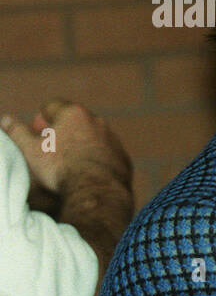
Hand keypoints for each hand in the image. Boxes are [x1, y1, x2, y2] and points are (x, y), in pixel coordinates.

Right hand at [1, 100, 130, 195]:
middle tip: (49, 145)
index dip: (41, 118)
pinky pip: (106, 153)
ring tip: (68, 159)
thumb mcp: (30, 149)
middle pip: (74, 120)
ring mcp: (113, 139)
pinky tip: (87, 171)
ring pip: (92, 136)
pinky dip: (96, 157)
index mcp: (73, 113)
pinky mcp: (123, 157)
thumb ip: (17, 132)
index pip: (52, 106)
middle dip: (60, 130)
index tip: (37, 130)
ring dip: (80, 142)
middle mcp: (97, 121)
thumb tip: (6, 120)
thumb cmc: (59, 168)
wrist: (96, 190)